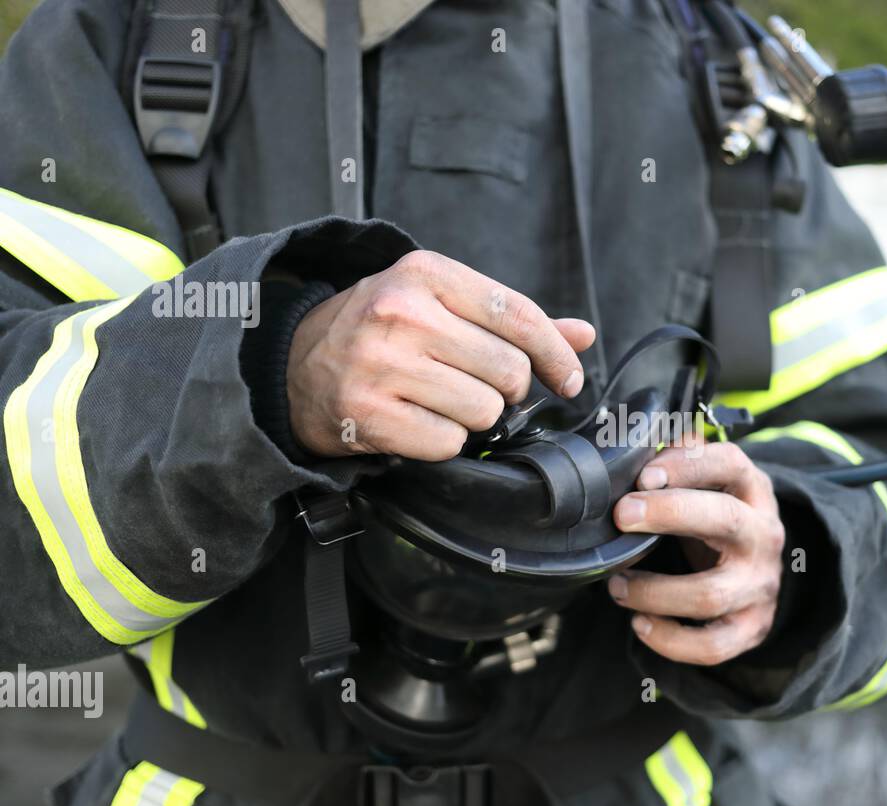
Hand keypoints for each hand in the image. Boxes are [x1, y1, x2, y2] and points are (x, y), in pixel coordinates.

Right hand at [287, 250, 594, 459]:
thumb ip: (512, 319)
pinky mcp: (368, 413)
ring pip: (484, 411)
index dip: (556, 354)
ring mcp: (381, 364)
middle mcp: (401, 313)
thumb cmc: (383, 332)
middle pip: (508, 370)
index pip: (518, 315)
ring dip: (474, 417)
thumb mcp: (440, 304)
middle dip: (506, 389)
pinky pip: (449, 443)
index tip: (569, 380)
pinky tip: (418, 422)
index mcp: (425, 273)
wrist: (295, 366)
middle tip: (475, 385)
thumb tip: (583, 335)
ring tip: (441, 402)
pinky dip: (444, 442)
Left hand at [608, 438, 785, 665]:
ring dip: (654, 591)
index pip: (731, 464)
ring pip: (710, 595)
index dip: (688, 465)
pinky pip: (713, 646)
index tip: (644, 473)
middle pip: (726, 521)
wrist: (762, 573)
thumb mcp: (711, 484)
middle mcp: (763, 536)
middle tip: (622, 515)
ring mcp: (760, 586)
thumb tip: (640, 432)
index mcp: (753, 491)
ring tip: (616, 584)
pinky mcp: (751, 628)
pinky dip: (670, 640)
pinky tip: (640, 623)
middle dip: (670, 514)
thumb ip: (682, 457)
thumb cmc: (720, 520)